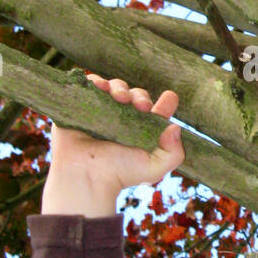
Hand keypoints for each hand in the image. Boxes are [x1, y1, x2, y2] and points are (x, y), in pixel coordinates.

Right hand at [49, 76, 183, 195]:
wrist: (85, 176)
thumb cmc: (119, 174)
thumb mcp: (154, 169)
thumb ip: (174, 153)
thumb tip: (176, 128)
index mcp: (142, 131)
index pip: (158, 111)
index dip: (166, 103)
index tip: (169, 98)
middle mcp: (123, 120)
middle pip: (136, 95)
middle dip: (140, 95)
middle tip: (140, 106)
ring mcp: (102, 112)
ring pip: (115, 87)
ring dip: (120, 87)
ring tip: (120, 97)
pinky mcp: (82, 107)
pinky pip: (90, 86)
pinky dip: (96, 81)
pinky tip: (100, 86)